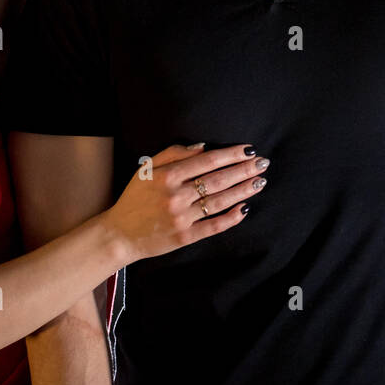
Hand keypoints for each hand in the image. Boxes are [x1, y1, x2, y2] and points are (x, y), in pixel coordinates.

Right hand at [105, 142, 265, 262]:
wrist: (120, 234)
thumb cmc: (135, 198)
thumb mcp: (147, 169)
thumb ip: (173, 154)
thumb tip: (203, 147)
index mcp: (167, 176)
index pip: (207, 161)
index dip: (230, 155)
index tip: (248, 150)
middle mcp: (175, 196)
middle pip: (218, 180)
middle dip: (243, 170)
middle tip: (263, 164)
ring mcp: (181, 218)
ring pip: (219, 201)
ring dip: (242, 190)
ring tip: (259, 182)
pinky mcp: (185, 237)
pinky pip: (213, 226)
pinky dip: (231, 217)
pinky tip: (245, 208)